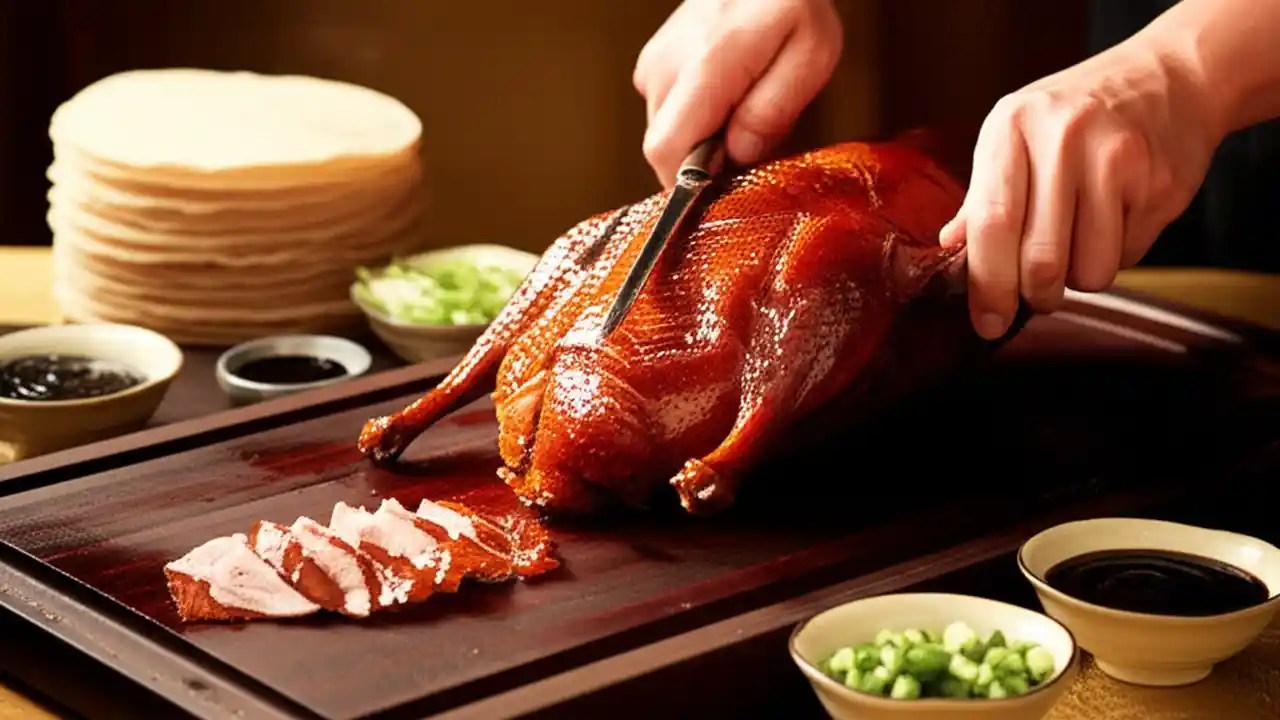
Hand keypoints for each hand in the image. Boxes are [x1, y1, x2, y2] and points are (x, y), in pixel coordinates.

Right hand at [633, 0, 842, 187]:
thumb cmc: (792, 3)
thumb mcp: (810, 54)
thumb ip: (773, 109)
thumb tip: (737, 153)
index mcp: (703, 69)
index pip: (666, 154)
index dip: (689, 183)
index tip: (724, 184)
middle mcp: (665, 67)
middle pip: (665, 151)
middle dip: (703, 161)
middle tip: (748, 138)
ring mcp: (654, 63)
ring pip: (665, 135)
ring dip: (700, 139)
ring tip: (740, 108)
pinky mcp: (653, 63)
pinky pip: (667, 113)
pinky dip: (694, 118)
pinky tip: (726, 95)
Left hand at [939, 35, 1221, 339]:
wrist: (1167, 77)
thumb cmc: (1073, 116)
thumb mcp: (1014, 137)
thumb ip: (982, 197)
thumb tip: (950, 252)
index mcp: (1011, 128)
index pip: (992, 224)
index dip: (987, 285)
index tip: (987, 323)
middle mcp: (1063, 140)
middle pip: (1041, 260)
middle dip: (1036, 296)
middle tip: (1037, 297)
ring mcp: (1117, 160)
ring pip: (1090, 271)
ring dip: (1081, 278)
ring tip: (1080, 241)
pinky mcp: (1160, 184)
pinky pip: (1128, 257)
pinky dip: (1116, 254)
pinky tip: (1116, 217)